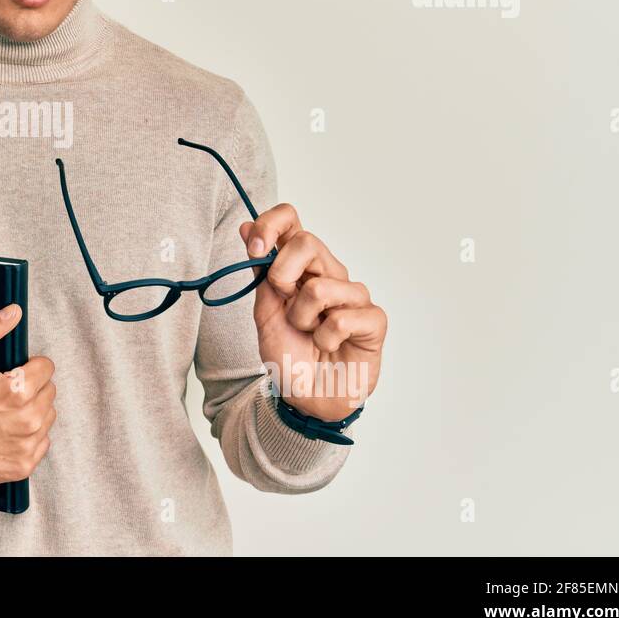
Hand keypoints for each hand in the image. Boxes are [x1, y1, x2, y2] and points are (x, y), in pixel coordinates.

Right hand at [0, 303, 55, 483]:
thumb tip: (13, 311)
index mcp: (15, 390)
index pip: (47, 368)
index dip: (29, 366)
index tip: (12, 373)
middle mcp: (26, 419)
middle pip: (49, 391)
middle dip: (31, 387)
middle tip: (4, 392)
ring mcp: (26, 444)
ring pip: (47, 416)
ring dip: (32, 411)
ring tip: (4, 412)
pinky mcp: (23, 465)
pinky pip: (42, 442)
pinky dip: (28, 436)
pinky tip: (6, 431)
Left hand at [239, 205, 385, 422]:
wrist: (306, 397)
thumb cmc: (288, 354)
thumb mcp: (264, 311)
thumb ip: (260, 271)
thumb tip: (245, 226)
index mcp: (300, 266)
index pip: (291, 220)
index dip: (271, 224)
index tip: (254, 248)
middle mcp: (329, 272)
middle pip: (307, 242)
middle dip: (282, 277)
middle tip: (284, 306)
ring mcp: (353, 294)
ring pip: (321, 287)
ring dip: (303, 319)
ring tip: (310, 335)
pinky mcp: (373, 319)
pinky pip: (343, 318)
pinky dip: (326, 338)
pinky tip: (330, 346)